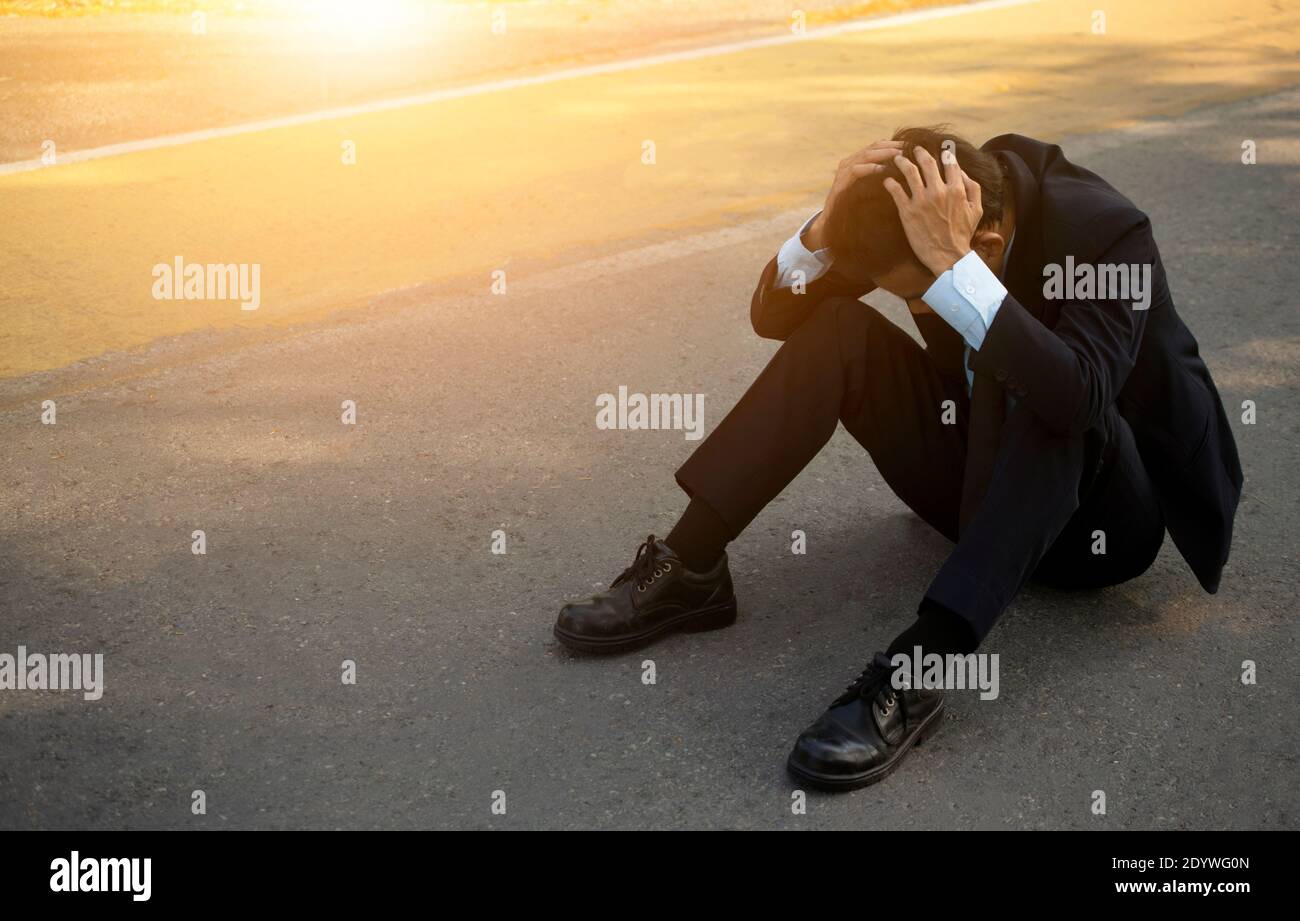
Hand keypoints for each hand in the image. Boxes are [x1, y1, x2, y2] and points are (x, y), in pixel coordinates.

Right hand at [803, 140, 905, 250]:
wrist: (832, 224)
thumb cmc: (856, 208)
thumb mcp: (871, 190)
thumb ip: (883, 178)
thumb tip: (906, 172)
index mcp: (858, 162)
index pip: (879, 146)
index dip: (895, 144)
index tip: (911, 146)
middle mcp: (850, 163)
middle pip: (874, 147)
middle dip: (892, 146)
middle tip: (908, 148)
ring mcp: (843, 172)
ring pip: (866, 155)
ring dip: (884, 154)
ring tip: (899, 156)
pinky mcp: (840, 183)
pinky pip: (855, 171)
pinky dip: (869, 168)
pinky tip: (882, 169)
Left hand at [883, 147, 983, 277]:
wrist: (948, 256)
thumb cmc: (962, 234)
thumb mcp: (976, 210)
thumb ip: (972, 188)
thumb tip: (962, 171)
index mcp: (956, 189)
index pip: (949, 163)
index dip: (944, 154)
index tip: (939, 150)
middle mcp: (938, 191)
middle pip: (927, 163)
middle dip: (920, 152)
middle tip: (914, 148)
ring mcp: (921, 201)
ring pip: (910, 172)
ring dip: (902, 162)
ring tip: (897, 159)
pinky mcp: (907, 212)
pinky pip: (896, 191)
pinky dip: (890, 183)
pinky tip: (887, 180)